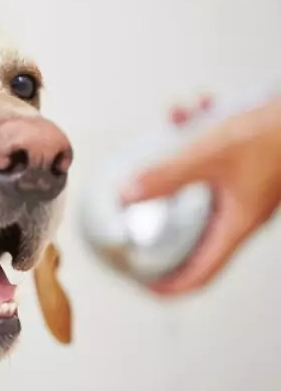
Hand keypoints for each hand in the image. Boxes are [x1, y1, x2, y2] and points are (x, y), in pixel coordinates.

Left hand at [120, 94, 280, 295]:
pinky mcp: (247, 160)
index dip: (171, 286)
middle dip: (161, 219)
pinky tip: (191, 105)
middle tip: (131, 217)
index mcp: (235, 225)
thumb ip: (167, 176)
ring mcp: (244, 186)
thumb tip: (125, 196)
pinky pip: (212, 152)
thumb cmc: (272, 135)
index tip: (141, 285)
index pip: (201, 273)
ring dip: (177, 155)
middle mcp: (240, 211)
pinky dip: (197, 129)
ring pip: (198, 179)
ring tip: (170, 123)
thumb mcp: (211, 155)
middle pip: (193, 231)